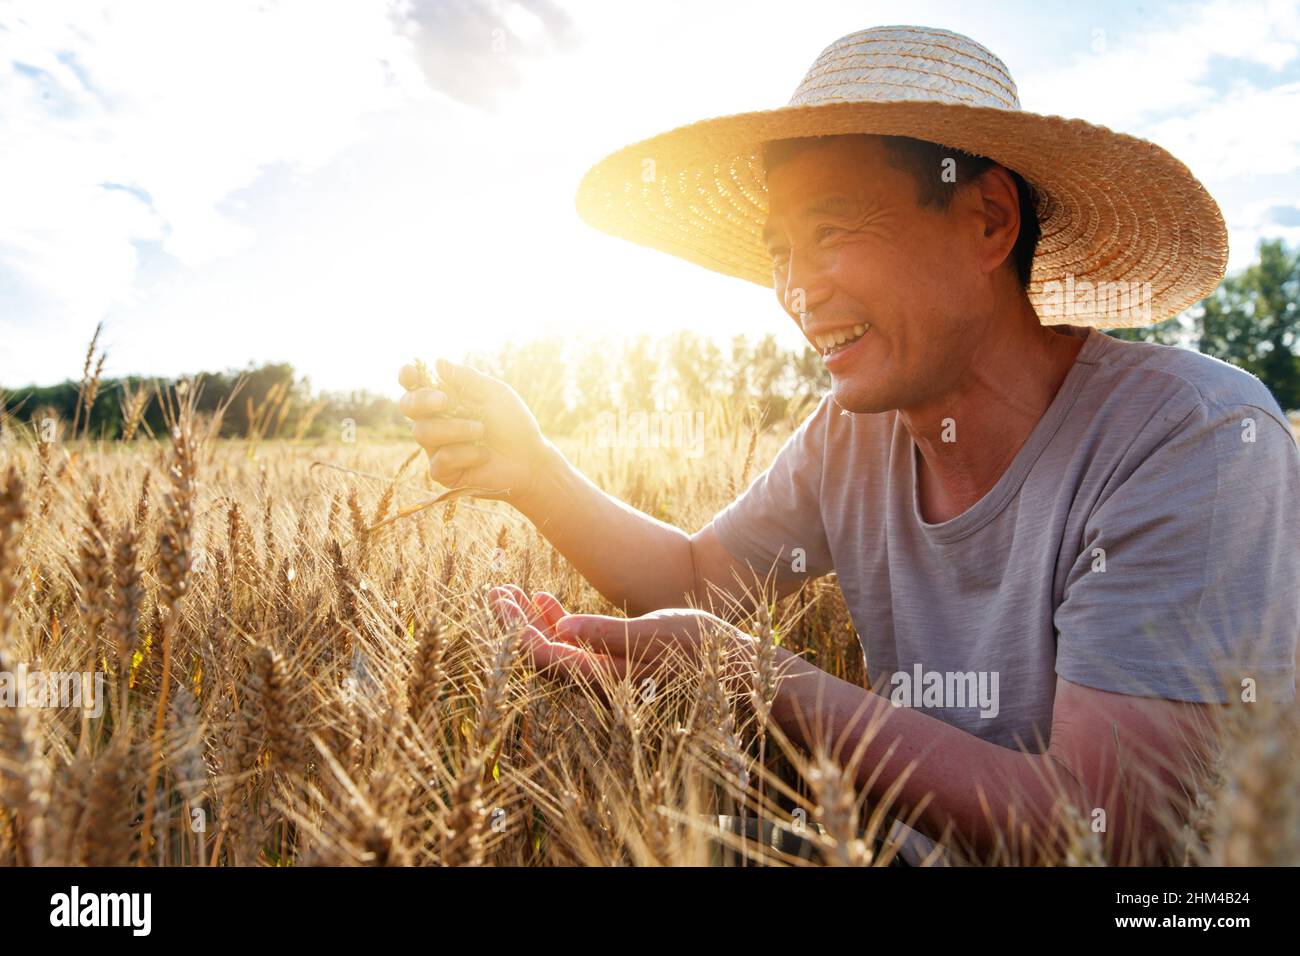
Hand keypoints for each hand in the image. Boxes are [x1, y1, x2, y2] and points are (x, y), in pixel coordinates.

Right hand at [397, 358, 554, 503]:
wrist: (530, 459)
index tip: (411, 373)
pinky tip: (484, 455)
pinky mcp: (443, 472)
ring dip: (455, 429)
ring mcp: (436, 447)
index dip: (408, 377)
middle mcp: (435, 421)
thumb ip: (468, 379)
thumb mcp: (495, 394)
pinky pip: (441, 459)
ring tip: (481, 430)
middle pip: (408, 406)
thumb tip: (439, 362)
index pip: (415, 386)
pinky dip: (465, 454)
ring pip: (423, 432)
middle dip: (422, 401)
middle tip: (444, 401)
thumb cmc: (513, 423)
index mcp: (444, 399)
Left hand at [487, 584, 773, 687]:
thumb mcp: (653, 633)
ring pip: (553, 647)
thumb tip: (563, 630)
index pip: (542, 654)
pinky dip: (556, 622)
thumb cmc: (697, 648)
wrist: (732, 666)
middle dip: (513, 623)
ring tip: (511, 593)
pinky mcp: (614, 661)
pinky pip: (573, 645)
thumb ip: (606, 634)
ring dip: (530, 621)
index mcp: (601, 674)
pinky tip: (545, 601)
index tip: (498, 599)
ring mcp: (603, 670)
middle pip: (539, 652)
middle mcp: (595, 678)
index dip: (514, 628)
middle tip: (494, 592)